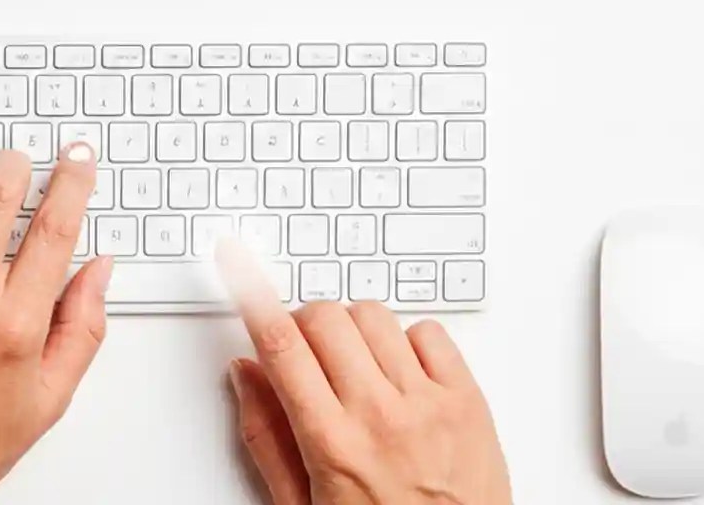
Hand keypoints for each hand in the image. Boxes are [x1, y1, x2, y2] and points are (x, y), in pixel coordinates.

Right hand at [218, 239, 510, 504]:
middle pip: (325, 318)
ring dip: (352, 330)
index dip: (251, 290)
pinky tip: (398, 374)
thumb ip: (266, 437)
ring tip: (356, 369)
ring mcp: (428, 404)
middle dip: (304, 324)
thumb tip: (246, 374)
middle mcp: (379, 416)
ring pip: (373, 316)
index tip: (236, 259)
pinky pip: (428, 331)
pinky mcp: (467, 400)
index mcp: (330, 444)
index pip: (280, 344)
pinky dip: (406, 341)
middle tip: (306, 353)